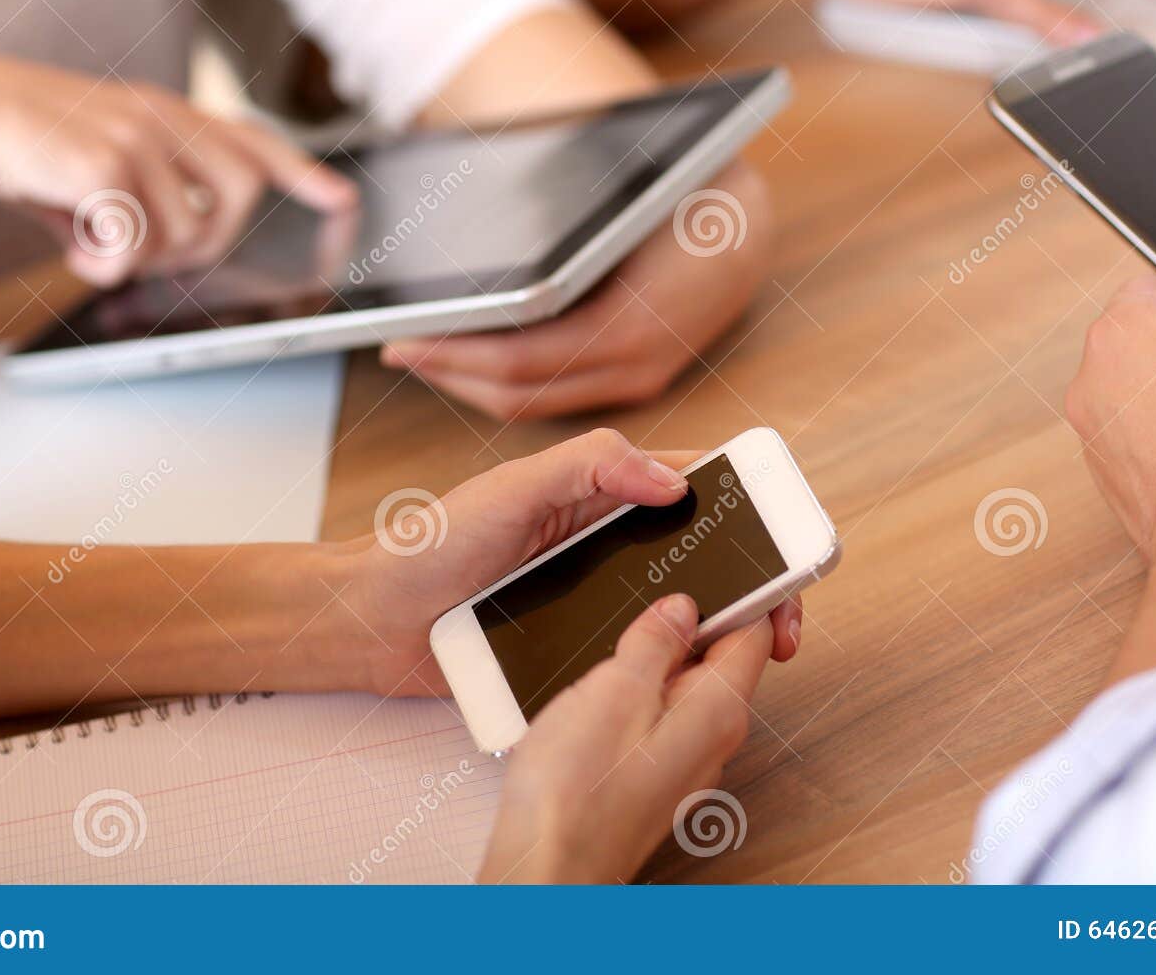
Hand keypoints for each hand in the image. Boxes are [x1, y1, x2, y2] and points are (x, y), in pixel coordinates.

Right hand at [0, 56, 355, 286]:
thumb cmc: (28, 144)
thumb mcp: (102, 157)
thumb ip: (152, 187)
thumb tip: (181, 248)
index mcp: (166, 113)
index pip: (254, 139)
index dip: (304, 172)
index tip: (344, 198)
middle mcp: (163, 119)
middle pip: (244, 191)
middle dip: (210, 239)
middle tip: (151, 248)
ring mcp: (138, 140)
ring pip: (186, 232)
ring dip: (142, 256)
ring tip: (92, 236)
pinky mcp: (107, 167)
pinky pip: (133, 246)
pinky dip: (101, 264)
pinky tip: (69, 242)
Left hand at [348, 429, 801, 695]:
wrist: (373, 623)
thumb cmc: (430, 546)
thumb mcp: (510, 490)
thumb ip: (588, 466)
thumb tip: (671, 480)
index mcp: (600, 494)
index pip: (694, 491)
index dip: (747, 510)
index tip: (782, 539)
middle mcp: (607, 547)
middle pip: (703, 560)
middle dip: (753, 586)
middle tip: (778, 624)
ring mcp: (596, 601)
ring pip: (678, 615)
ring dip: (718, 634)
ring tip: (745, 659)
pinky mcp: (578, 652)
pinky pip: (637, 662)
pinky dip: (669, 673)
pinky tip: (687, 689)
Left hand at [379, 162, 771, 418]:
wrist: (747, 224)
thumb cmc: (682, 196)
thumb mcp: (622, 203)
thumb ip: (557, 238)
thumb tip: (478, 269)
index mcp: (629, 324)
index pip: (521, 361)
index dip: (455, 354)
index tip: (401, 337)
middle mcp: (634, 365)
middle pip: (519, 392)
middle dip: (450, 372)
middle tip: (396, 349)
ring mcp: (637, 379)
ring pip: (535, 402)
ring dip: (472, 381)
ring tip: (423, 352)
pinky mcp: (634, 379)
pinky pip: (558, 393)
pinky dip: (508, 381)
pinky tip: (473, 356)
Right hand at [479, 593, 771, 882]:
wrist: (547, 869)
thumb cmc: (576, 792)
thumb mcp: (616, 688)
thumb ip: (655, 640)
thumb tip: (681, 609)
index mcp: (720, 708)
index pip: (757, 631)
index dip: (745, 591)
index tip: (720, 563)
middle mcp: (715, 739)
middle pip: (721, 658)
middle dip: (690, 622)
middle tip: (647, 596)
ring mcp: (684, 763)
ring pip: (686, 688)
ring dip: (658, 659)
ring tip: (615, 638)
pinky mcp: (652, 778)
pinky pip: (660, 718)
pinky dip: (639, 693)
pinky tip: (600, 690)